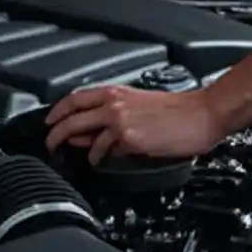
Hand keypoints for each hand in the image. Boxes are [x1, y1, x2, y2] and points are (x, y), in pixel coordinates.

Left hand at [45, 86, 226, 163]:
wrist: (202, 114)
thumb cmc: (180, 111)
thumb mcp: (141, 108)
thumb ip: (115, 119)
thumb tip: (92, 133)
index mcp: (118, 92)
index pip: (77, 97)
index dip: (58, 110)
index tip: (50, 120)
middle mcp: (115, 103)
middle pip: (72, 114)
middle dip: (55, 130)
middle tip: (49, 142)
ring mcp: (120, 119)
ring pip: (82, 130)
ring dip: (71, 144)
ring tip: (67, 153)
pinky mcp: (128, 137)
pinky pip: (104, 148)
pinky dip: (98, 155)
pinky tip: (98, 159)